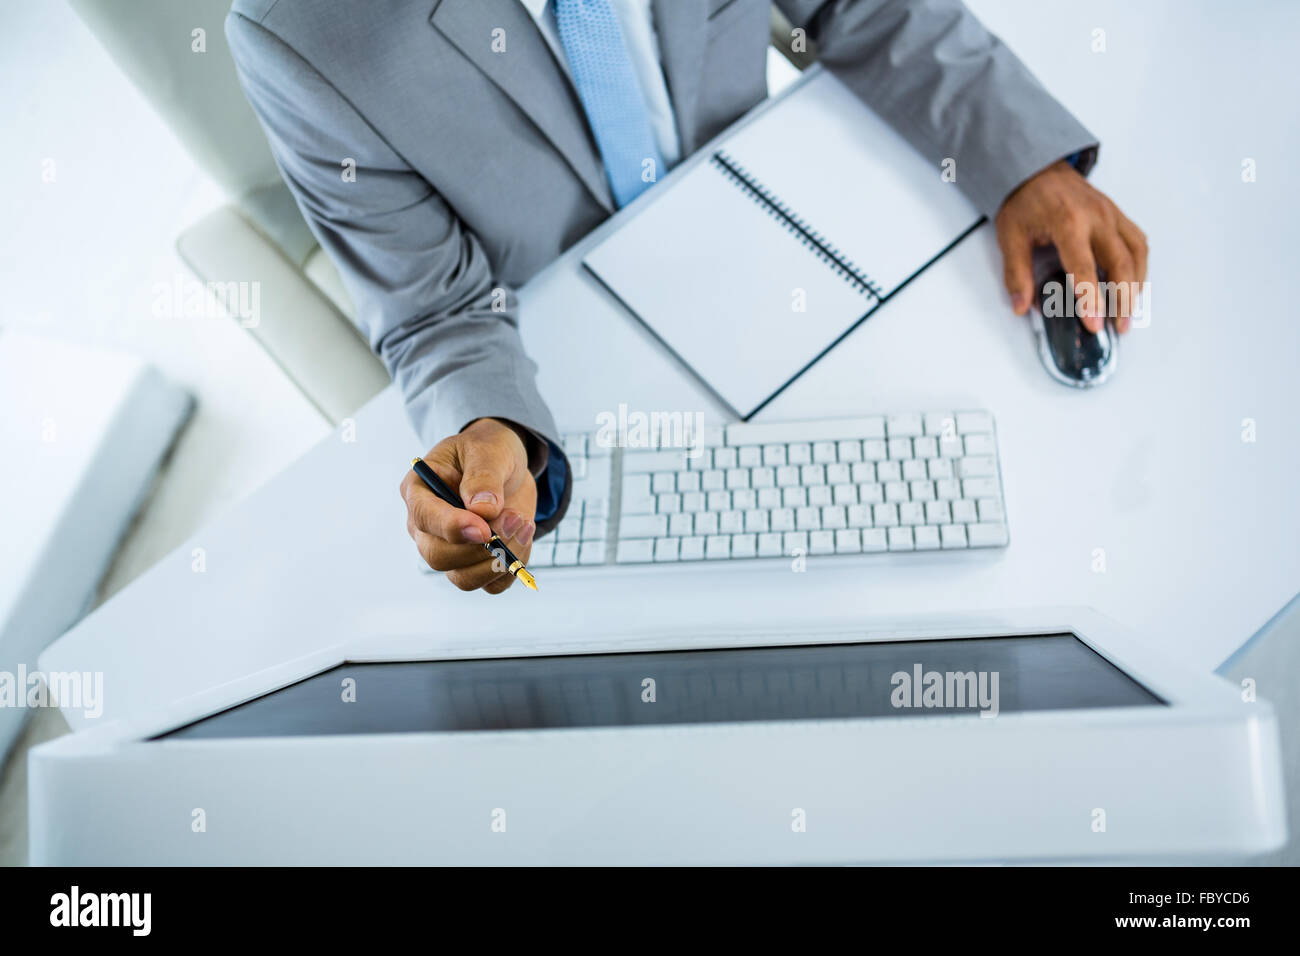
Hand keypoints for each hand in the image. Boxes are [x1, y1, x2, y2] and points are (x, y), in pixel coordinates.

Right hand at [400, 417, 536, 593]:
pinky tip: (523, 536)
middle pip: (438, 556)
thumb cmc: (488, 452)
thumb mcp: (488, 451)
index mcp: (419, 491)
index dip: (452, 527)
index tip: (483, 529)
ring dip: (500, 559)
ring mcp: (449, 550)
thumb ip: (483, 476)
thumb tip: (483, 510)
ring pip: (464, 578)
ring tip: (523, 523)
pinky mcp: (474, 564)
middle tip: (516, 519)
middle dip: (482, 546)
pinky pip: (491, 585)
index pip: (424, 518)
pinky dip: (512, 568)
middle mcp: (427, 527)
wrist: (506, 466)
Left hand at [995, 160, 1147, 333]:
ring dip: (1136, 286)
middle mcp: (1096, 217)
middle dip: (1122, 299)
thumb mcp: (1010, 236)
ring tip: (1129, 315)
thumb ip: (1016, 273)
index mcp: (1068, 221)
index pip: (1084, 267)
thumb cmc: (1025, 201)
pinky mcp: (1118, 215)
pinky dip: (1140, 267)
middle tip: (1118, 328)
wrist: (1037, 168)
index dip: (1090, 299)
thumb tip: (1021, 306)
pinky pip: (1138, 242)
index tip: (1094, 323)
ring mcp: (1111, 214)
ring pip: (1136, 253)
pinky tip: (1134, 286)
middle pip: (1120, 263)